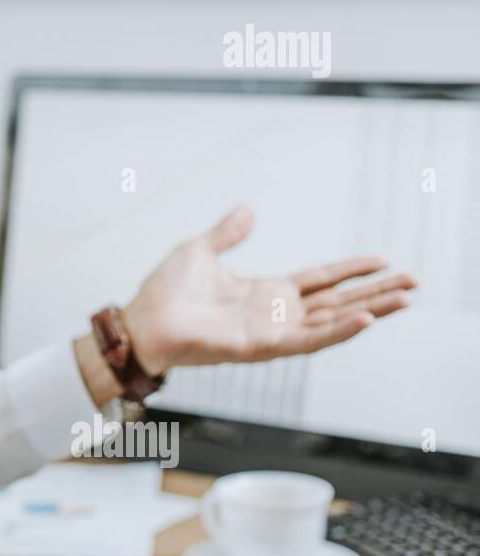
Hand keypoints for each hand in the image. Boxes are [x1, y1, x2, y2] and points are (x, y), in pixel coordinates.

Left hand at [121, 205, 416, 375]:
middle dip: (375, 292)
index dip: (351, 270)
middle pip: (337, 301)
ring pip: (331, 322)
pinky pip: (307, 341)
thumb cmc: (164, 292)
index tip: (383, 260)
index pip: (320, 279)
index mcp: (264, 291)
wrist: (140, 320)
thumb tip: (248, 209)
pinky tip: (364, 319)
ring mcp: (271, 332)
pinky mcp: (260, 346)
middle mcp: (274, 314)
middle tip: (414, 282)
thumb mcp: (199, 251)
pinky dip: (337, 331)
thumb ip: (228, 234)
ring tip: (405, 299)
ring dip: (369, 311)